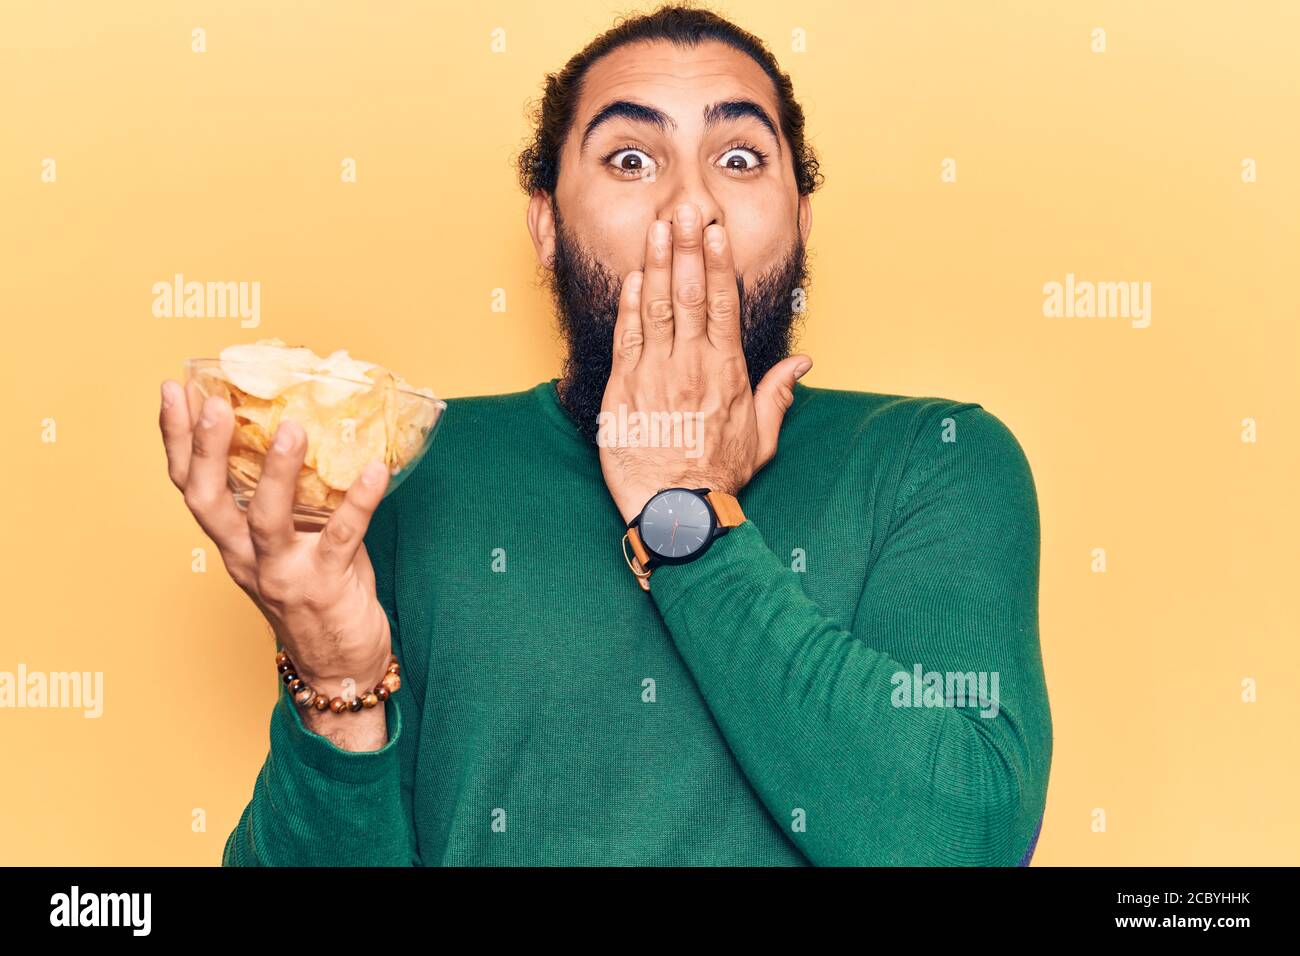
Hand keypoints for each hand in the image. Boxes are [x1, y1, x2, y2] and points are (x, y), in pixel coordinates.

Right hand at [158, 380, 394, 698]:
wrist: (340, 668)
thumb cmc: (320, 594)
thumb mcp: (294, 542)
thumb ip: (295, 497)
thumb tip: (312, 425)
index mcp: (232, 542)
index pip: (189, 485)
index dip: (177, 439)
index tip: (173, 390)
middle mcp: (246, 558)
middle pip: (207, 500)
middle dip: (204, 449)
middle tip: (211, 403)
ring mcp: (282, 574)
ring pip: (267, 521)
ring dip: (277, 473)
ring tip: (292, 429)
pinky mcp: (325, 586)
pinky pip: (342, 538)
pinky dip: (359, 501)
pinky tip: (376, 470)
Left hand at [598, 201, 811, 523]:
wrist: (677, 510)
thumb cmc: (718, 476)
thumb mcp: (761, 437)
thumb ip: (778, 394)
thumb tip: (804, 364)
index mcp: (727, 372)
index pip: (724, 304)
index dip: (719, 263)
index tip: (716, 231)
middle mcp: (692, 365)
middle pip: (691, 294)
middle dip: (688, 248)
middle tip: (686, 209)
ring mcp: (655, 374)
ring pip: (657, 307)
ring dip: (658, 263)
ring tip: (658, 226)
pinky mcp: (624, 389)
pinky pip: (627, 337)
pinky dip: (630, 305)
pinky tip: (635, 275)